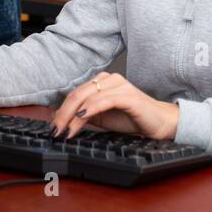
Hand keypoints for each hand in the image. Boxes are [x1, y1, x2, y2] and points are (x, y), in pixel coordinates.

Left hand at [50, 72, 179, 140]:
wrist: (158, 123)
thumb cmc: (132, 119)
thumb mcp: (102, 117)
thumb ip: (85, 115)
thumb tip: (62, 120)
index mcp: (102, 82)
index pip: (74, 94)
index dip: (61, 111)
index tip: (53, 128)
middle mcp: (109, 79)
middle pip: (77, 94)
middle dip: (63, 115)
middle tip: (55, 131)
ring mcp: (119, 86)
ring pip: (87, 97)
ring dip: (72, 116)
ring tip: (65, 131)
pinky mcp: (128, 96)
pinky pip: (104, 100)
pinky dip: (90, 109)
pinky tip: (81, 118)